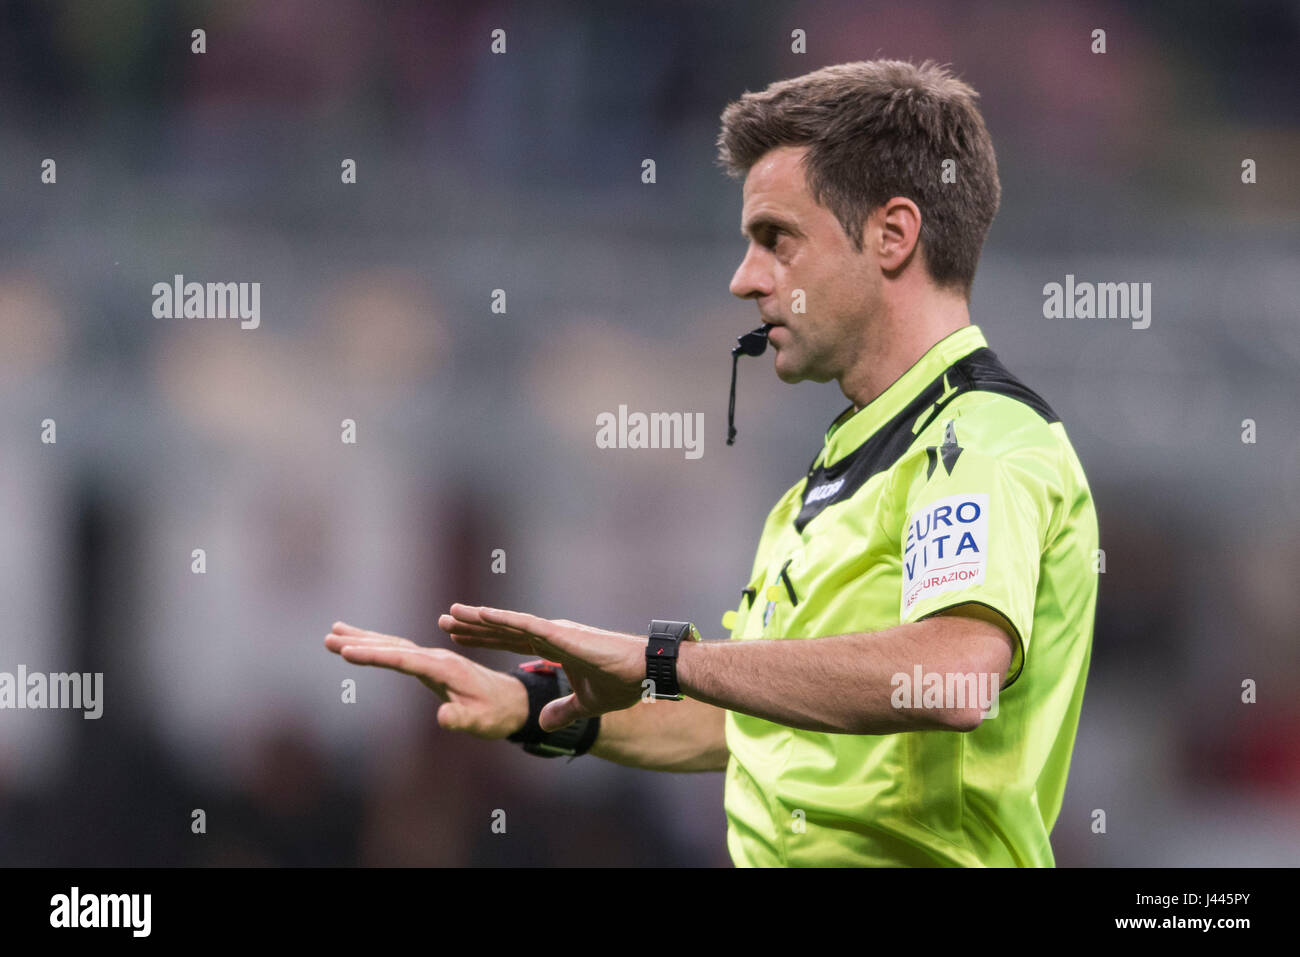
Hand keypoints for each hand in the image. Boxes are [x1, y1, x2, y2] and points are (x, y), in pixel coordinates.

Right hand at [324, 622, 527, 738]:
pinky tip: (362, 642)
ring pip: (394, 644)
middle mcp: (437, 657)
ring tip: (333, 632)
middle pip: (393, 646)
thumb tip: (442, 718)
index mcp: (445, 668)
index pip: (403, 659)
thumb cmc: (496, 714)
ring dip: (364, 638)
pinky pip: (400, 650)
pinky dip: (379, 644)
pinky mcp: (432, 663)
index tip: (346, 652)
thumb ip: (461, 720)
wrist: (513, 701)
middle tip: (327, 638)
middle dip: (360, 642)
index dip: (374, 655)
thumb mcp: (481, 722)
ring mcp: (434, 658)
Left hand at [439, 604, 644, 731]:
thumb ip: (562, 711)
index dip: (486, 638)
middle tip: (444, 621)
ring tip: (451, 613)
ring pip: (508, 624)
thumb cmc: (623, 683)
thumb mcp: (585, 704)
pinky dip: (502, 620)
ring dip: (479, 619)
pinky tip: (481, 614)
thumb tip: (542, 723)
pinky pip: (525, 625)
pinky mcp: (561, 634)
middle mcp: (551, 635)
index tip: (460, 637)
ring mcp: (554, 632)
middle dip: (474, 627)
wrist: (646, 672)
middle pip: (503, 630)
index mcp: (555, 648)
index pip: (511, 641)